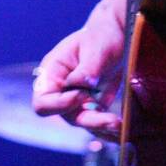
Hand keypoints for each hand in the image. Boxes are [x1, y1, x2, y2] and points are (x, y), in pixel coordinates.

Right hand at [31, 0, 125, 142]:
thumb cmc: (101, 35)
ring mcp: (76, 100)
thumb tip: (80, 86)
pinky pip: (96, 122)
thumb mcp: (95, 48)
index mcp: (52, 73)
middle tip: (113, 120)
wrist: (117, 34)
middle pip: (66, 116)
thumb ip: (87, 69)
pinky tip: (123, 132)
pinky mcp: (93, 105)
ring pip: (83, 122)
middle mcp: (61, 90)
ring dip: (101, 127)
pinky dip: (108, 128)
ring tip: (121, 126)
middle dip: (90, 120)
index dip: (61, 104)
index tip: (83, 95)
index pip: (43, 102)